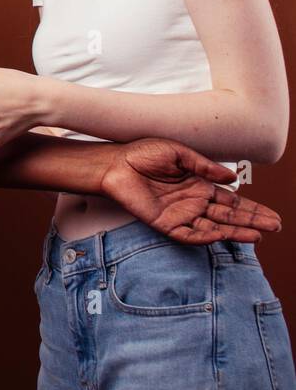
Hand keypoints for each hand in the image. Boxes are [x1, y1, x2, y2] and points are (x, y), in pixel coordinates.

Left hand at [101, 138, 281, 243]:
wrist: (114, 162)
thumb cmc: (142, 153)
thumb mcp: (178, 153)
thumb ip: (204, 166)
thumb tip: (232, 177)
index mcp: (198, 185)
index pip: (231, 201)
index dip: (252, 208)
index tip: (273, 215)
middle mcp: (193, 202)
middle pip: (229, 216)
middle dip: (252, 221)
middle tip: (276, 226)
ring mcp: (180, 214)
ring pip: (214, 227)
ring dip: (235, 232)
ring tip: (258, 235)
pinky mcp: (165, 224)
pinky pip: (189, 234)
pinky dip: (206, 236)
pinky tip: (224, 235)